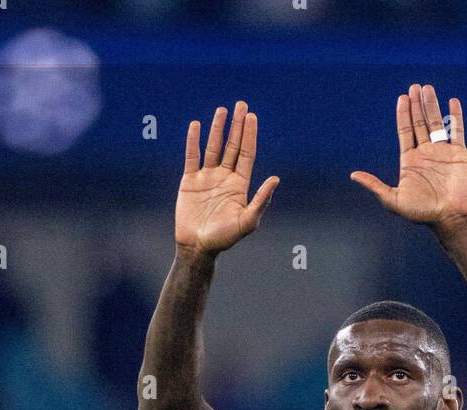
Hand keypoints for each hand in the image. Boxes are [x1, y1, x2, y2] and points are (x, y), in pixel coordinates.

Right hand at [175, 100, 279, 255]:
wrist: (198, 247)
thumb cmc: (224, 239)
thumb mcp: (247, 222)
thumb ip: (261, 200)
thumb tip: (276, 179)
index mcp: (240, 185)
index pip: (246, 154)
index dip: (249, 135)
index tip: (252, 117)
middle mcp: (224, 177)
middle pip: (232, 145)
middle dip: (237, 125)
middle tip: (241, 104)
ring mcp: (207, 177)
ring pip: (213, 147)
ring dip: (217, 128)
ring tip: (222, 110)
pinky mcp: (190, 181)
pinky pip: (192, 156)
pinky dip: (193, 141)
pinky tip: (196, 126)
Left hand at [350, 83, 466, 228]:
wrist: (448, 218)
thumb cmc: (421, 213)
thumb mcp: (393, 200)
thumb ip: (375, 185)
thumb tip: (353, 175)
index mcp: (410, 160)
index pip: (404, 131)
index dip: (403, 114)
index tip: (402, 98)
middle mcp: (425, 153)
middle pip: (419, 123)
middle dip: (416, 105)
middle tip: (414, 86)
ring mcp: (442, 152)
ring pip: (436, 123)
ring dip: (432, 105)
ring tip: (428, 89)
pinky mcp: (458, 154)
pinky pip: (457, 131)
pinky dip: (455, 117)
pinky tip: (452, 102)